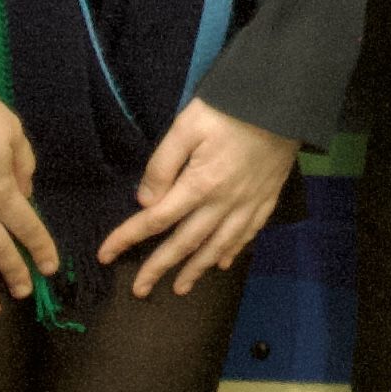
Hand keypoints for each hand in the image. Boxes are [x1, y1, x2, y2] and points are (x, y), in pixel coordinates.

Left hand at [100, 100, 299, 297]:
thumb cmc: (230, 108)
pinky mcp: (266, 198)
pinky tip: (222, 262)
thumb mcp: (187, 125)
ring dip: (196, 269)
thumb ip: (163, 164)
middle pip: (186, 242)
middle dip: (160, 267)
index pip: (157, 219)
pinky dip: (233, 251)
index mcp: (200, 184)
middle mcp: (224, 203)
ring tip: (180, 288)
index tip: (106, 254)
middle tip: (140, 290)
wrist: (284, 102)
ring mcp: (248, 204)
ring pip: (218, 246)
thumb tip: (145, 201)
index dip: (129, 238)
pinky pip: (248, 234)